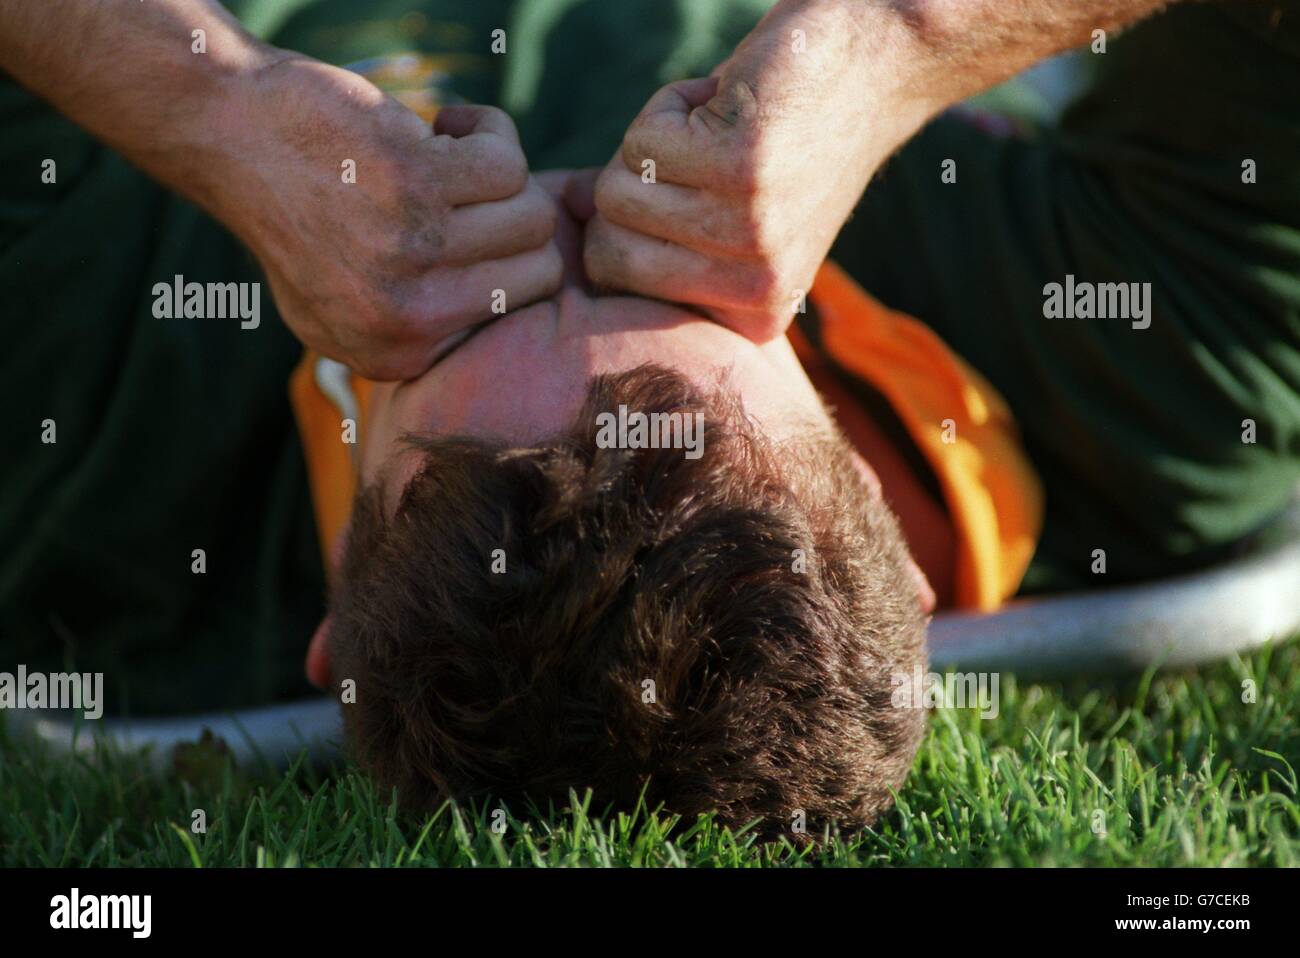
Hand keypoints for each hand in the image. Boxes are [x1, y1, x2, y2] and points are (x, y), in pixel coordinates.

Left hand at [213, 55, 561, 379]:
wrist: (236, 138)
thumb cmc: (296, 216)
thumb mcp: (335, 312)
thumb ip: (413, 335)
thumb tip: (500, 326)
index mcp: (400, 355)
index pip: (517, 316)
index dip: (503, 261)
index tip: (461, 231)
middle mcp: (408, 317)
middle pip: (540, 267)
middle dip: (516, 220)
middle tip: (468, 193)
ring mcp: (414, 250)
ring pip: (533, 213)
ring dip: (503, 175)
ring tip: (454, 160)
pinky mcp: (418, 183)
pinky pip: (508, 161)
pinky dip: (487, 129)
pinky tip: (445, 126)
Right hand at [583, 0, 916, 341]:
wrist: (870, 67)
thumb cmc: (789, 145)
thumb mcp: (730, 224)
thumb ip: (656, 246)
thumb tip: (564, 218)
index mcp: (749, 319)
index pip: (613, 283)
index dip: (630, 218)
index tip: (697, 192)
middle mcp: (752, 290)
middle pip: (606, 245)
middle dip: (633, 182)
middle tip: (701, 155)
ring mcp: (748, 233)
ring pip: (617, 189)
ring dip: (657, 138)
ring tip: (721, 129)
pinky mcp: (740, 168)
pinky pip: (642, 140)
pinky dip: (673, 101)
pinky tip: (730, 102)